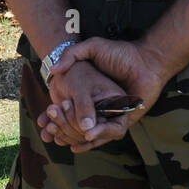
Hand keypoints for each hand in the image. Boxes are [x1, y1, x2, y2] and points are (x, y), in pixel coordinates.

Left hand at [37, 59, 127, 150]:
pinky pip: (67, 135)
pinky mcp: (75, 123)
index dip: (103, 132)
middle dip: (72, 128)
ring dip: (61, 130)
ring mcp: (90, 121)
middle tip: (57, 109)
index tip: (87, 135)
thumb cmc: (77, 73)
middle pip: (94, 135)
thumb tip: (87, 131)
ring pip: (78, 137)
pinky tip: (44, 123)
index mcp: (115, 104)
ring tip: (49, 118)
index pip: (116, 127)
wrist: (62, 70)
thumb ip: (85, 108)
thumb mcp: (81, 88)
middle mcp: (105, 115)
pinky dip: (53, 131)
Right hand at [39, 37, 170, 150]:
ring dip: (75, 135)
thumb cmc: (122, 53)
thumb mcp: (94, 48)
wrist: (147, 60)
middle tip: (47, 133)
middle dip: (61, 129)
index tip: (41, 120)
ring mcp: (113, 113)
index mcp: (93, 91)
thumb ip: (73, 54)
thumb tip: (54, 70)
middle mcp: (101, 104)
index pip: (70, 109)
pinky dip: (96, 138)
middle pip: (77, 123)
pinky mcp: (126, 120)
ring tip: (60, 138)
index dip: (55, 115)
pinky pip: (109, 133)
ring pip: (91, 131)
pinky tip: (83, 140)